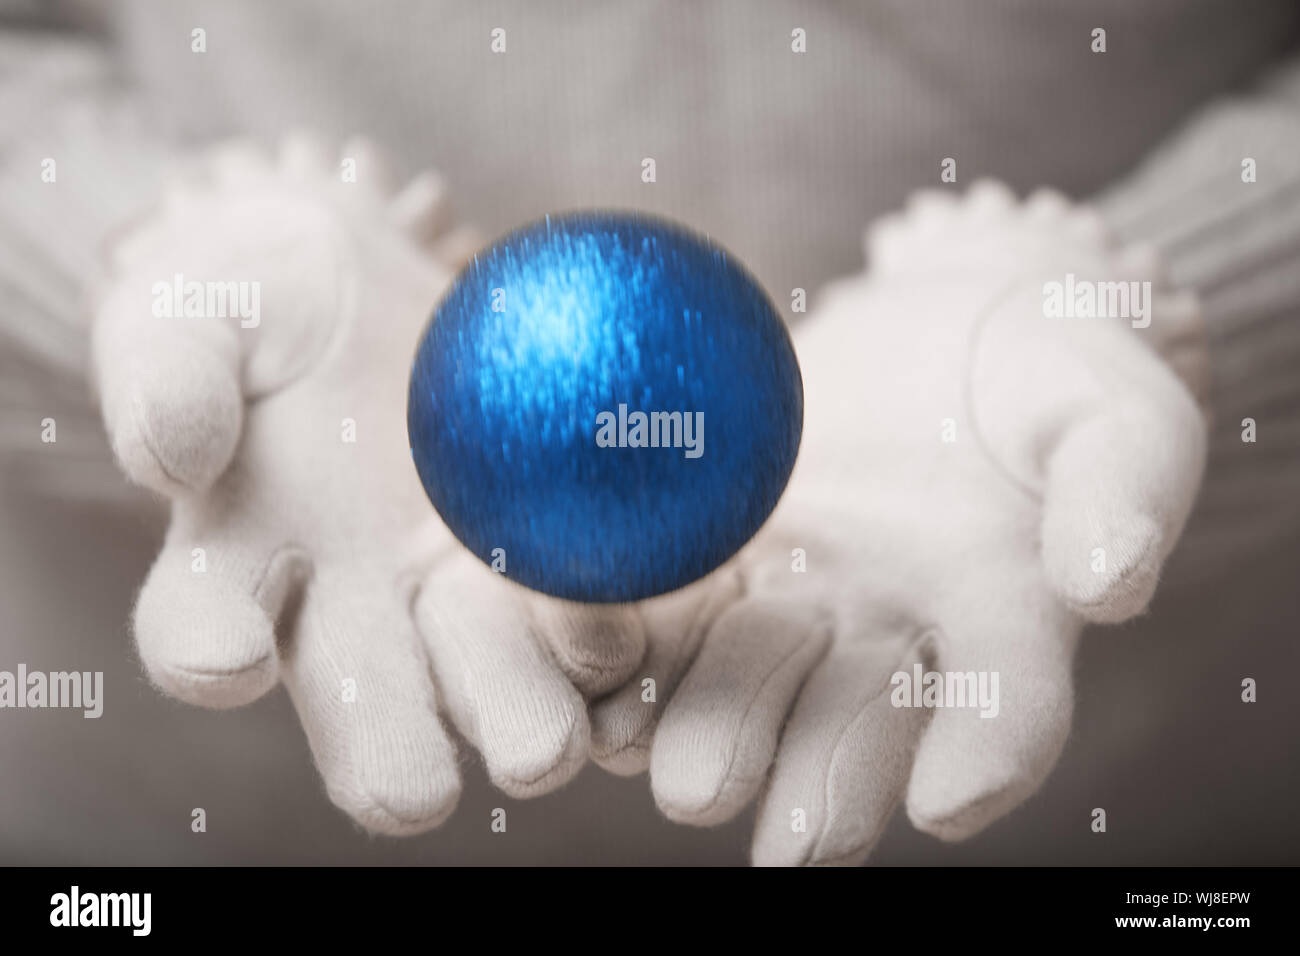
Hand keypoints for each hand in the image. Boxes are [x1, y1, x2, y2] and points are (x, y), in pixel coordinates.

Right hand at [92, 135, 643, 833]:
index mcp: (237, 567)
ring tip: (556, 740)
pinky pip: (587, 624)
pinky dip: (615, 648)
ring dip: (520, 714)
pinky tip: (647, 655)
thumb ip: (170, 369)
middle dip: (389, 751)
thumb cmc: (258, 302)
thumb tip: (172, 452)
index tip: (227, 658)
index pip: (201, 623)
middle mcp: (347, 614)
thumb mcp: (195, 310)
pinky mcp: (548, 575)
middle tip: (419, 789)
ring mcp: (454, 603)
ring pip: (489, 684)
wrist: (365, 293)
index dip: (207, 648)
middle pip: (364, 705)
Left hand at [591, 181, 1208, 863]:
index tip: (952, 796)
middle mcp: (881, 636)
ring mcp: (786, 604)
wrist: (938, 338)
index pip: (1004, 693)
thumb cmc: (1045, 373)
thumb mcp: (1114, 403)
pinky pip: (661, 612)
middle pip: (848, 722)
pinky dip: (622, 645)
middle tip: (776, 831)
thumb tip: (1110, 582)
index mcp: (995, 615)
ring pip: (740, 683)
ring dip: (702, 729)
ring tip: (663, 768)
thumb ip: (1123, 482)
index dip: (987, 745)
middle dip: (810, 778)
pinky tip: (585, 668)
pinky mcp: (706, 559)